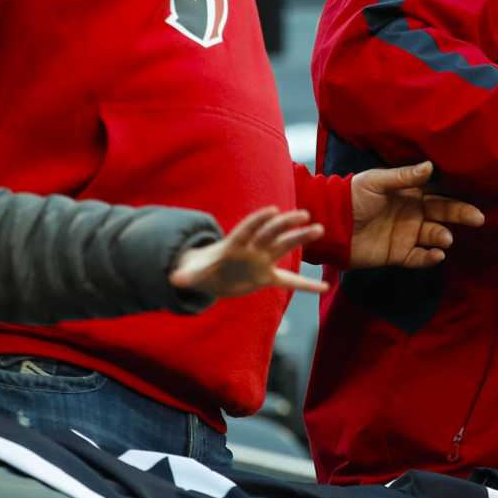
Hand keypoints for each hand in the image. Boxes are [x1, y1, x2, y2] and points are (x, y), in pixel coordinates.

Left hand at [170, 207, 328, 299]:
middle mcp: (251, 249)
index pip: (247, 230)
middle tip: (305, 216)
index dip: (258, 220)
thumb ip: (187, 276)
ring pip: (284, 246)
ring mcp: (262, 261)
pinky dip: (306, 285)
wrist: (212, 275)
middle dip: (286, 224)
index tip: (273, 210)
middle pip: (270, 233)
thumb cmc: (202, 270)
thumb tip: (174, 279)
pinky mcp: (267, 276)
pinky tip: (324, 287)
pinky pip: (290, 280)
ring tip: (319, 229)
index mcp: (233, 245)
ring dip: (301, 237)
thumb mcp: (193, 274)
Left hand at [348, 161, 485, 269]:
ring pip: (434, 236)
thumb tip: (430, 166)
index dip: (455, 195)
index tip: (475, 194)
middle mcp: (412, 214)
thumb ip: (403, 177)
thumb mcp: (376, 182)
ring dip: (442, 236)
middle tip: (478, 218)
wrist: (330, 224)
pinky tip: (436, 254)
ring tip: (445, 238)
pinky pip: (418, 257)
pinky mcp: (397, 253)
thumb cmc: (352, 196)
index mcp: (409, 194)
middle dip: (461, 215)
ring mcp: (406, 234)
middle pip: (443, 214)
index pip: (437, 193)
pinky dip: (429, 257)